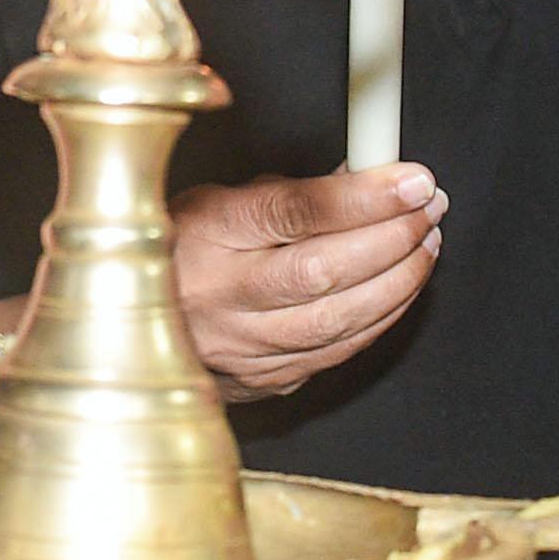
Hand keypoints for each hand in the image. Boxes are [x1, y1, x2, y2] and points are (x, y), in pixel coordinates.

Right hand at [171, 167, 445, 398]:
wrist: (129, 328)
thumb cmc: (176, 253)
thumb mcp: (213, 202)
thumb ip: (286, 195)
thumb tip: (363, 180)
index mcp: (204, 234)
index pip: (294, 213)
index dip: (363, 197)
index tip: (412, 179)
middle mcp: (219, 296)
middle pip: (323, 272)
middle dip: (392, 237)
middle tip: (430, 207)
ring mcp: (240, 346)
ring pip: (338, 321)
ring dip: (398, 279)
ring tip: (425, 243)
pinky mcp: (263, 380)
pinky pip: (335, 352)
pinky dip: (379, 318)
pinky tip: (399, 288)